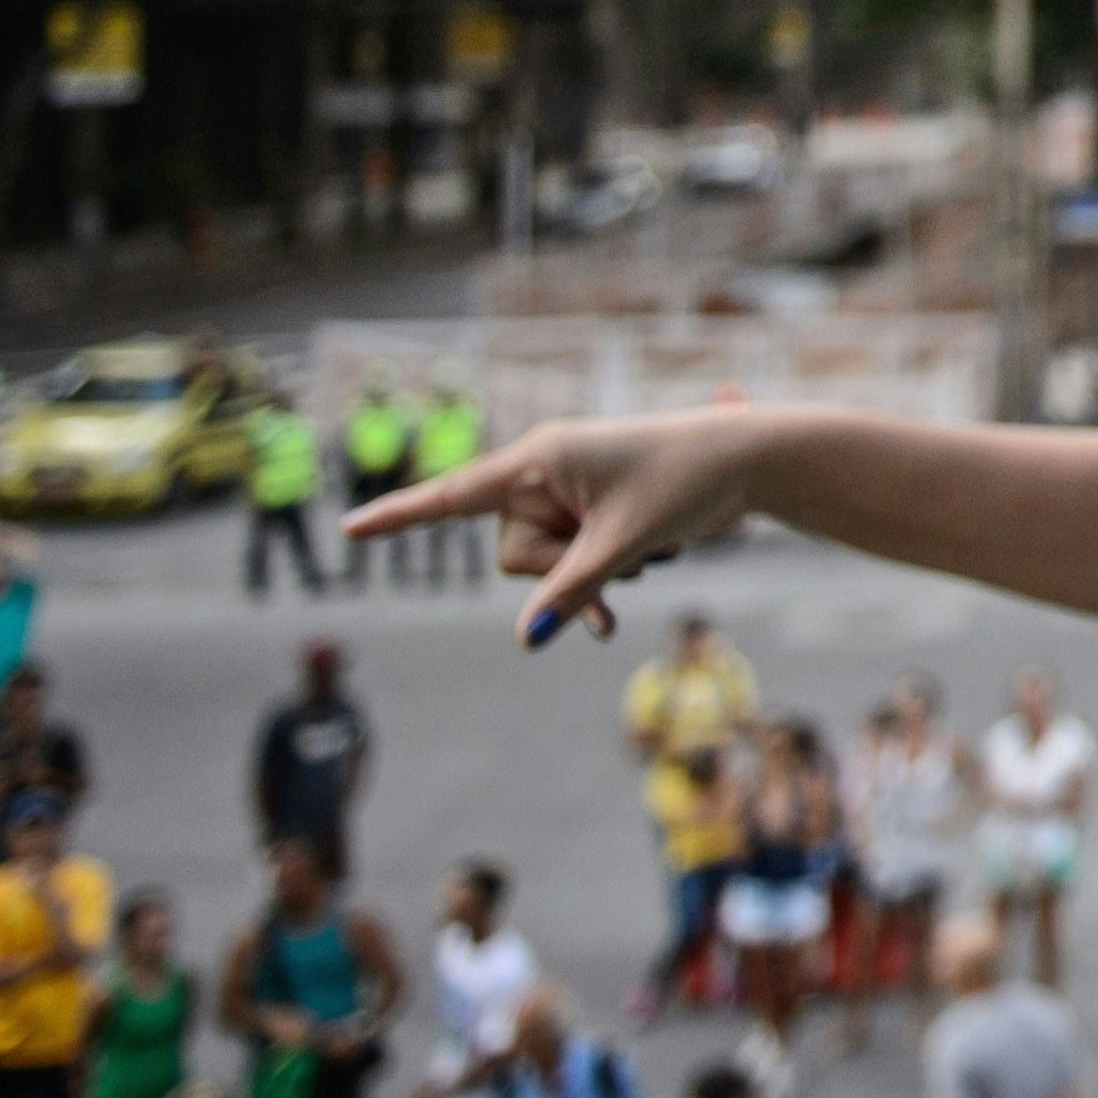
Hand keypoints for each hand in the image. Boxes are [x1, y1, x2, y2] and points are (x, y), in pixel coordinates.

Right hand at [348, 408, 780, 643]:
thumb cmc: (688, 482)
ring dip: (592, 574)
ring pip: (544, 566)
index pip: (454, 495)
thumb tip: (528, 639)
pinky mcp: (590, 511)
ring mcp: (567, 492)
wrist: (749, 461)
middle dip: (562, 571)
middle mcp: (544, 470)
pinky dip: (595, 581)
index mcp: (541, 457)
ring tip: (644, 545)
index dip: (399, 517)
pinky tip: (620, 604)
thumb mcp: (625, 543)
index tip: (347, 530)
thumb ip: (572, 592)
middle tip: (623, 552)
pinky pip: (569, 565)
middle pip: (514, 553)